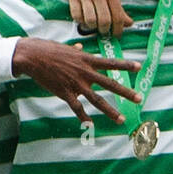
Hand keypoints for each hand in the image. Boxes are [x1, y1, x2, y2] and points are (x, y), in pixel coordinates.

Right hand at [11, 36, 138, 124]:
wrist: (32, 56)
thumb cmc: (48, 49)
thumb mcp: (66, 48)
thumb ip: (76, 51)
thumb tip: (80, 48)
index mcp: (87, 60)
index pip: (111, 63)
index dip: (126, 65)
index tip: (139, 67)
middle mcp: (85, 72)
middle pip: (110, 84)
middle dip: (126, 92)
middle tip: (139, 98)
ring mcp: (76, 84)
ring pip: (97, 100)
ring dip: (111, 111)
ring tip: (121, 119)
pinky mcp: (65, 93)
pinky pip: (77, 108)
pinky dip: (83, 117)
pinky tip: (89, 125)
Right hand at [61, 0, 132, 34]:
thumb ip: (118, 4)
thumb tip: (128, 22)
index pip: (117, 17)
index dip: (118, 29)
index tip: (117, 34)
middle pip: (103, 21)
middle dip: (105, 31)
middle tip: (105, 32)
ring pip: (89, 20)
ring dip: (92, 28)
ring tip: (94, 26)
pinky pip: (76, 15)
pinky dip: (80, 21)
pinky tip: (83, 19)